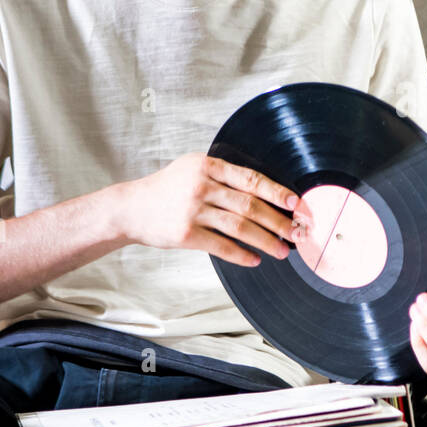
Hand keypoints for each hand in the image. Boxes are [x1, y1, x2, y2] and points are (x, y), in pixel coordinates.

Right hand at [116, 151, 310, 266]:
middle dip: (278, 221)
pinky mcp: (185, 234)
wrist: (130, 208)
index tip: (295, 203)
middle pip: (250, 205)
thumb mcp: (191, 169)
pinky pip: (221, 246)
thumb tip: (264, 192)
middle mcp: (201, 186)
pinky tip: (255, 259)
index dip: (276, 192)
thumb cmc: (167, 189)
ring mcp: (193, 210)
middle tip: (297, 233)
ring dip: (266, 241)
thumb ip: (222, 175)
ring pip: (240, 227)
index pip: (251, 179)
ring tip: (282, 250)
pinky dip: (241, 254)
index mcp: (207, 166)